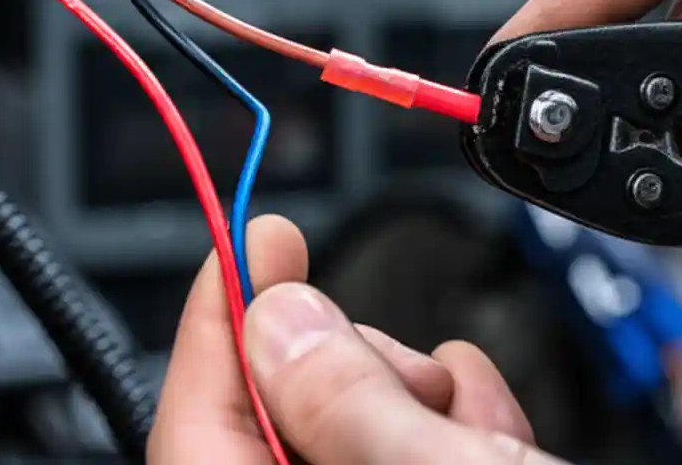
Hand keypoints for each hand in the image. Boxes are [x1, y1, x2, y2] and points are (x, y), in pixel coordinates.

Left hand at [147, 215, 564, 463]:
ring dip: (416, 391)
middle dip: (350, 361)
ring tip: (466, 404)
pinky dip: (452, 421)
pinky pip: (413, 446)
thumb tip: (279, 315)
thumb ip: (342, 396)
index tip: (255, 238)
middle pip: (287, 411)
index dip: (217, 320)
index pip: (194, 422)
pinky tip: (488, 421)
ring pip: (359, 425)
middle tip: (405, 362)